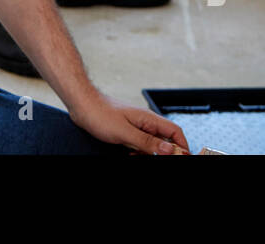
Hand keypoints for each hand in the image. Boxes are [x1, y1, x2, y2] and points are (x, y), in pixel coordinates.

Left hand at [72, 92, 191, 154]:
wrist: (82, 105)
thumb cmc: (100, 114)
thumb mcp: (125, 132)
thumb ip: (147, 141)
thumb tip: (169, 149)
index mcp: (149, 119)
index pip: (175, 132)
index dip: (181, 146)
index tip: (181, 157)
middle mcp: (146, 122)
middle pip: (165, 139)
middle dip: (164, 152)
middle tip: (157, 159)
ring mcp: (136, 126)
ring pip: (152, 143)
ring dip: (150, 153)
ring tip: (138, 156)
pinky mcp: (127, 130)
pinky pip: (140, 143)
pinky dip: (140, 151)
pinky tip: (132, 154)